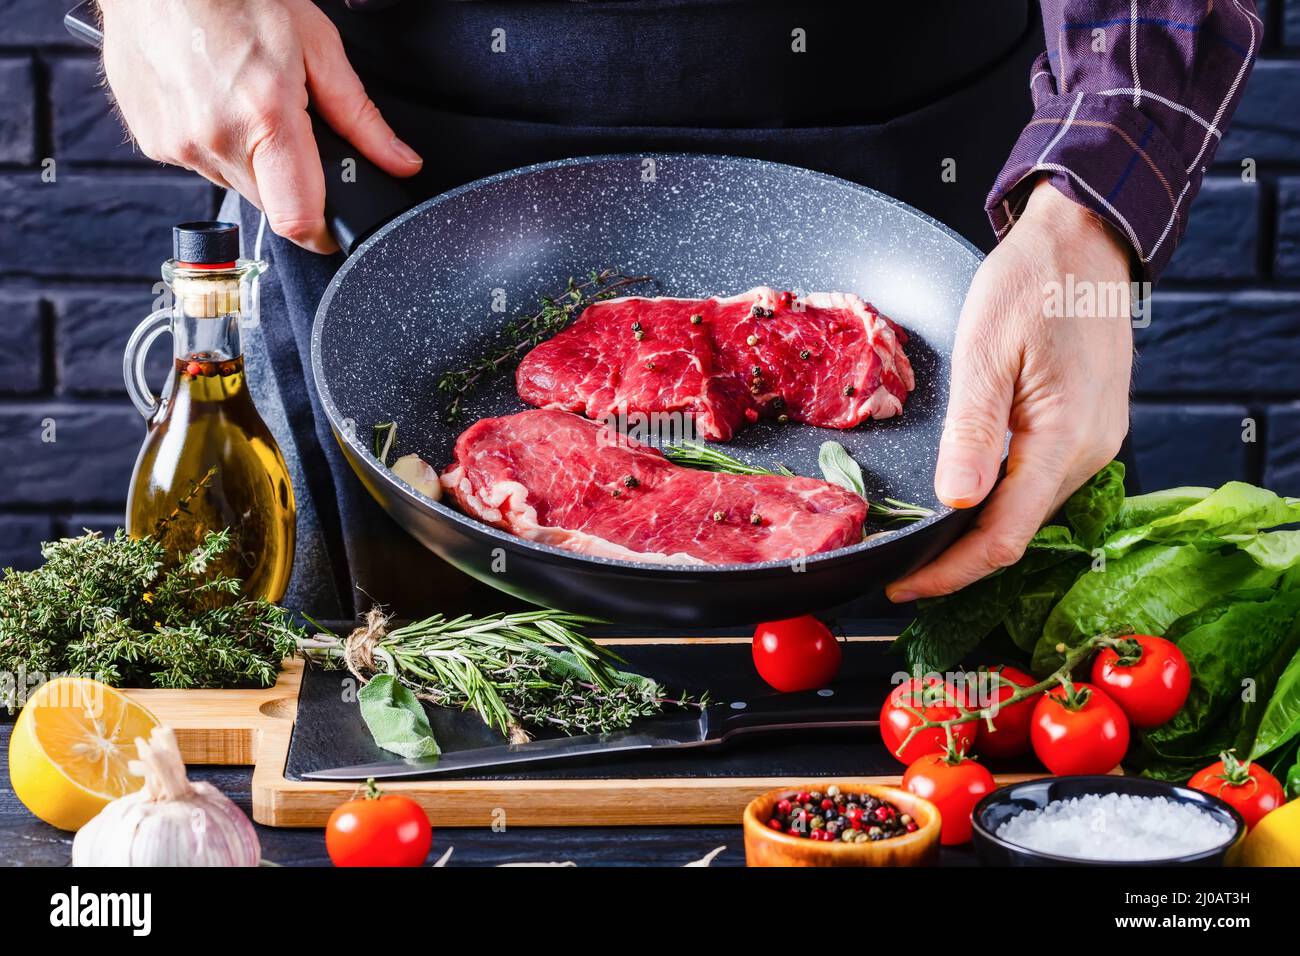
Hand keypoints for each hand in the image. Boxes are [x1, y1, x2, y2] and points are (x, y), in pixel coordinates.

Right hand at [98, 0, 421, 252]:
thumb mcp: (317, 45)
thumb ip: (361, 117)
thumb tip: (401, 162)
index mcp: (264, 118)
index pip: (299, 220)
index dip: (324, 232)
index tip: (334, 226)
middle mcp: (215, 139)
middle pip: (272, 205)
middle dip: (292, 184)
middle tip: (291, 130)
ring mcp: (177, 144)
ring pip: (237, 187)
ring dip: (253, 162)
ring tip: (247, 103)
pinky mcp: (152, 141)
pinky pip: (202, 165)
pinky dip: (217, 145)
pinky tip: (216, 101)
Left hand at [887, 179, 1133, 601]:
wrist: (1085, 242)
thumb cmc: (1033, 283)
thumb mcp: (986, 351)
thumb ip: (973, 431)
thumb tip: (956, 501)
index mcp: (1064, 438)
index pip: (1004, 538)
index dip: (949, 572)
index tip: (901, 585)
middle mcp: (1089, 453)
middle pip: (1016, 533)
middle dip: (956, 558)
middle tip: (900, 565)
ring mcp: (1095, 443)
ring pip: (1027, 510)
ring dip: (976, 531)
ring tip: (923, 538)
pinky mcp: (1089, 431)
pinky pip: (1038, 482)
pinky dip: (998, 499)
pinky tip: (964, 496)